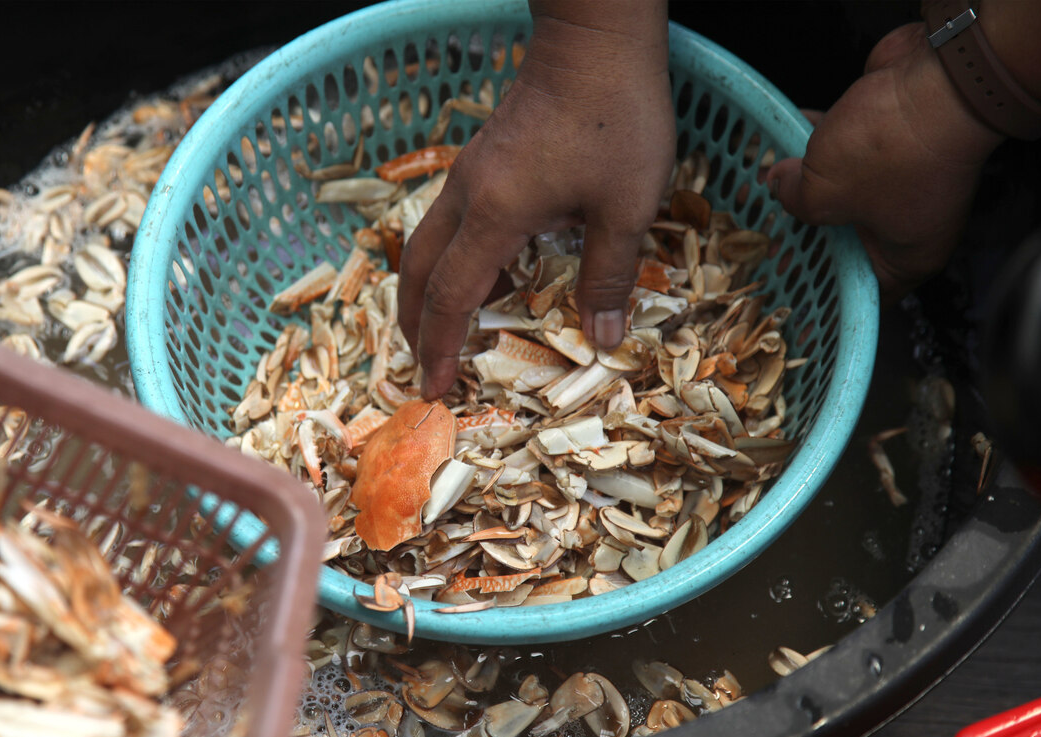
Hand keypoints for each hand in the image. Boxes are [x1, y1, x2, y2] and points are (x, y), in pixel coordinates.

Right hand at [398, 1, 674, 398]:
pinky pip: (450, 224)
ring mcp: (469, 176)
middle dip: (414, 324)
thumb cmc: (615, 118)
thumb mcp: (626, 206)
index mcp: (494, 214)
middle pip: (416, 271)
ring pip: (427, 245)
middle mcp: (466, 197)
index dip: (440, 348)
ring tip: (454, 329)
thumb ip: (608, 274)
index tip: (435, 390)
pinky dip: (454, 262)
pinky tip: (492, 275)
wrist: (595, 41)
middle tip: (427, 365)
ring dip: (430, 292)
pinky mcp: (483, 162)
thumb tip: (601, 338)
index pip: (451, 296)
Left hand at [767, 23, 1004, 299]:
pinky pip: (847, 150)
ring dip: (803, 183)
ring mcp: (904, 178)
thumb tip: (778, 185)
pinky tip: (780, 139)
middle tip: (758, 234)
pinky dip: (817, 145)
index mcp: (906, 256)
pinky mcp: (894, 138)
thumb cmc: (890, 150)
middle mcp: (910, 222)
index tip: (781, 284)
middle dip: (801, 231)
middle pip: (844, 240)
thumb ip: (794, 198)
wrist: (941, 74)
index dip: (819, 289)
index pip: (860, 292)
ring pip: (843, 190)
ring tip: (757, 185)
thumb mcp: (823, 192)